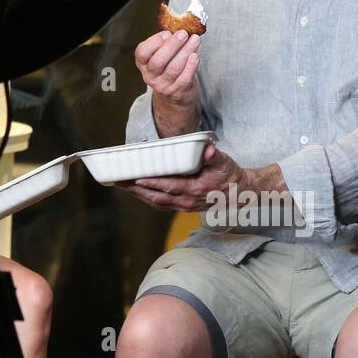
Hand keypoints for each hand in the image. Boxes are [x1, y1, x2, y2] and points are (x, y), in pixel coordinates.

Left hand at [115, 143, 244, 211]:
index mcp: (196, 189)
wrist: (238, 193)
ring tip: (123, 186)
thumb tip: (208, 150)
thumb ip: (214, 156)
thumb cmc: (229, 175)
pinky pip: (161, 205)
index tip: (137, 179)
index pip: (170, 186)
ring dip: (139, 195)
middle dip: (137, 190)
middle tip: (120, 181)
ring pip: (157, 203)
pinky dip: (147, 199)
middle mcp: (187, 201)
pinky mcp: (182, 207)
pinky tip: (137, 192)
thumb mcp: (224, 162)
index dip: (153, 183)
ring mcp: (184, 206)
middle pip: (157, 197)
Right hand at [134, 28, 200, 107]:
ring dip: (186, 51)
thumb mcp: (162, 56)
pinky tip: (195, 55)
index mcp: (143, 64)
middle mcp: (150, 76)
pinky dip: (191, 65)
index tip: (167, 33)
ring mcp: (164, 86)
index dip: (154, 42)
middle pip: (158, 61)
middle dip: (172, 45)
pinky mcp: (177, 92)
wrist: (175, 96)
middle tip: (183, 34)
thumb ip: (166, 43)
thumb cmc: (169, 69)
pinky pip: (185, 78)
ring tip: (194, 40)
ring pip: (174, 68)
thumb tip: (180, 27)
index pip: (142, 53)